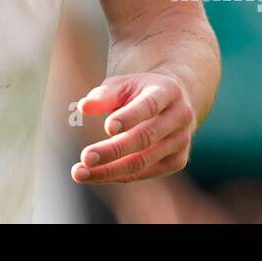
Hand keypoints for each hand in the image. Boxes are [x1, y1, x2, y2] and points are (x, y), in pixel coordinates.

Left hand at [71, 71, 195, 183]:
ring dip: (110, 170)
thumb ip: (104, 95)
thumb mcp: (122, 84)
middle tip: (86, 157)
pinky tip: (95, 175)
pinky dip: (118, 175)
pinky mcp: (177, 161)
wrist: (172, 101)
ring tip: (80, 172)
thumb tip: (84, 107)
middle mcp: (179, 116)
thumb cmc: (139, 91)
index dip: (130, 117)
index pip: (149, 106)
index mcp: (167, 91)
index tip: (107, 127)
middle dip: (114, 150)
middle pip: (145, 137)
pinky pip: (144, 172)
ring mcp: (181, 141)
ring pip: (143, 161)